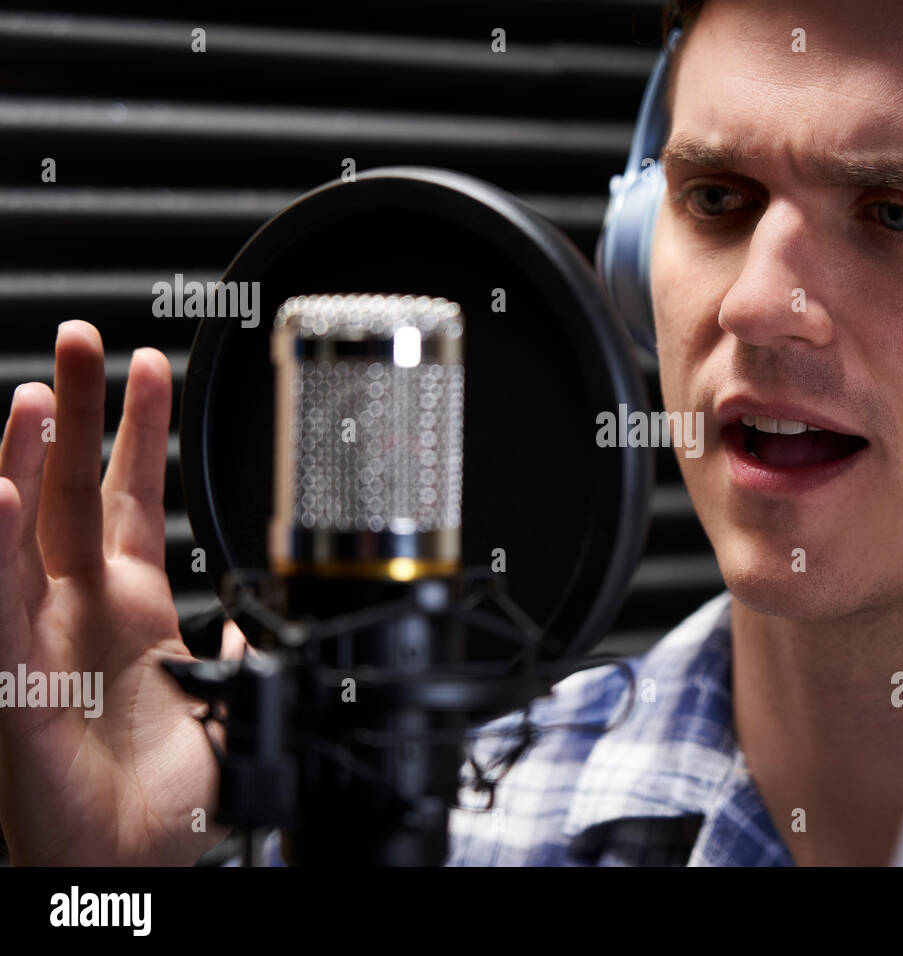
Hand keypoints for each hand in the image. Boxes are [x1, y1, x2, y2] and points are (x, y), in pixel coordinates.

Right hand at [0, 321, 243, 864]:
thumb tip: (261, 604)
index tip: (153, 365)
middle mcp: (79, 608)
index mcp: (132, 604)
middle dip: (79, 411)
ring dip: (26, 461)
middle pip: (69, 487)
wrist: (139, 864)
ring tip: (40, 394)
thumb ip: (238, 640)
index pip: (130, 494)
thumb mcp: (223, 692)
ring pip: (22, 533)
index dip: (139, 430)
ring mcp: (39, 638)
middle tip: (83, 337)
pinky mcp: (13, 683)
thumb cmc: (168, 791)